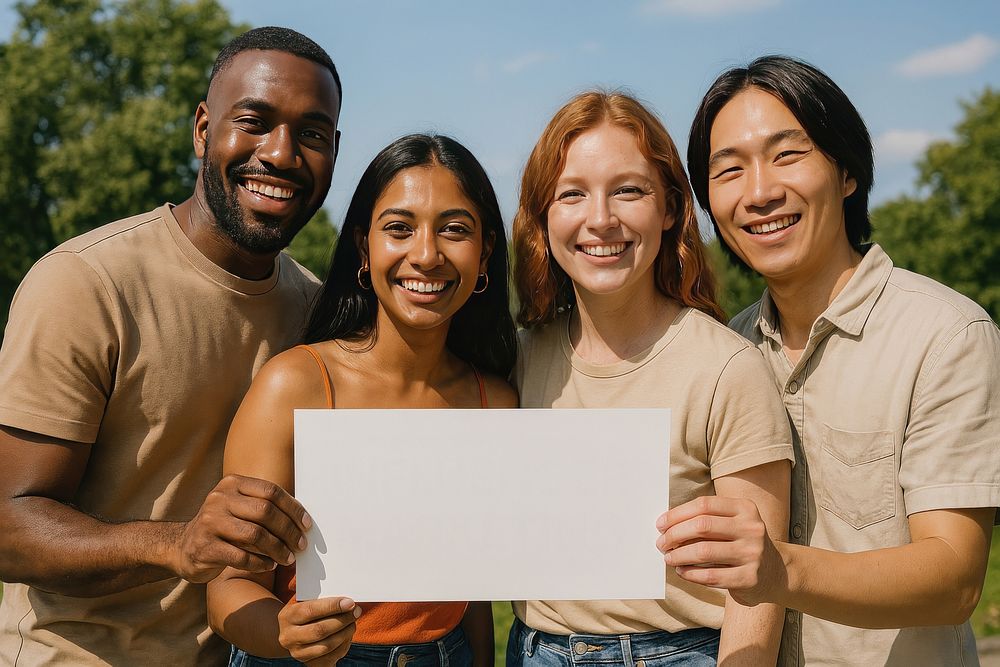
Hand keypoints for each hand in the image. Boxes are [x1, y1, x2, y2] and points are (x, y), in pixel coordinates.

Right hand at [172, 475, 310, 582]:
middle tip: (300, 545)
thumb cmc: (222, 527)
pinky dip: (261, 563)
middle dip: (288, 530)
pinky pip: (242, 556)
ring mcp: (209, 522)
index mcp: (232, 483)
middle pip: (265, 512)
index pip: (271, 491)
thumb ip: (264, 506)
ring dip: (278, 549)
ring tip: (288, 558)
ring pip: (255, 535)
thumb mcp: (239, 507)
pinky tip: (270, 566)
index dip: (293, 508)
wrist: (182, 547)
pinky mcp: (204, 547)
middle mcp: (219, 498)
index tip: (307, 525)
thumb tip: (303, 519)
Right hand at [278, 596, 359, 664]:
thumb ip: (322, 601)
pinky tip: (347, 635)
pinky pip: (331, 657)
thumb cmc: (305, 615)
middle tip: (356, 612)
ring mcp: (297, 652)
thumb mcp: (306, 604)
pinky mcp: (309, 663)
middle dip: (342, 620)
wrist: (293, 635)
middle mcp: (288, 637)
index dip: (332, 606)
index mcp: (287, 617)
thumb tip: (346, 601)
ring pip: (326, 645)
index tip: (349, 603)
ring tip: (352, 623)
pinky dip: (343, 645)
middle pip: (319, 630)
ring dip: (345, 633)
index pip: (310, 611)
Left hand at [655, 496, 782, 605]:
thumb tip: (666, 525)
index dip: (677, 514)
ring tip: (668, 558)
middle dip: (674, 534)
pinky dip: (690, 574)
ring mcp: (753, 554)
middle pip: (702, 526)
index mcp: (745, 508)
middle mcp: (752, 528)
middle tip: (661, 543)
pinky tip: (681, 571)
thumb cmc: (742, 543)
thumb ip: (706, 520)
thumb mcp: (732, 523)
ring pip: (704, 551)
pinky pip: (711, 576)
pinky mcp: (749, 578)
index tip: (660, 524)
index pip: (704, 505)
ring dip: (679, 555)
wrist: (776, 573)